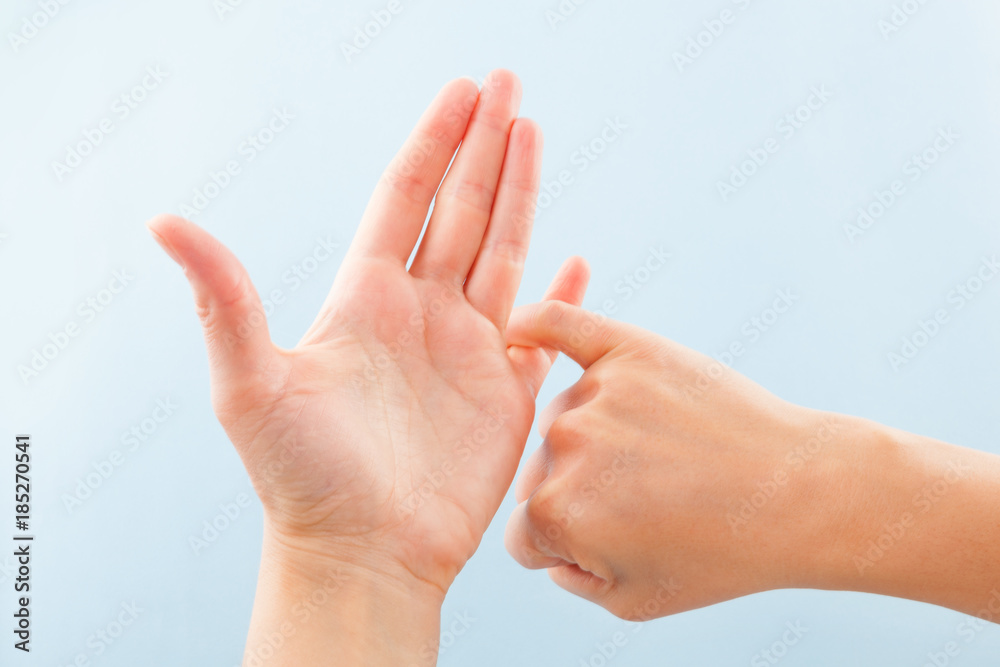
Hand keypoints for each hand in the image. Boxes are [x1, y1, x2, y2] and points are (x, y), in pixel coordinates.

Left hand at [148, 70, 587, 599]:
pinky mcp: (505, 393)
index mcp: (367, 300)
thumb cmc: (302, 478)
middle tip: (507, 85)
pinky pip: (544, 330)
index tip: (460, 93)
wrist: (361, 554)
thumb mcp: (250, 384)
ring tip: (532, 133)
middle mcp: (419, 314)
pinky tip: (576, 260)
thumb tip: (164, 220)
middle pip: (458, 210)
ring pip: (501, 251)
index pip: (404, 199)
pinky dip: (562, 295)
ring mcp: (467, 350)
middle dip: (483, 146)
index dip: (434, 143)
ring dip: (518, 193)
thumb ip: (224, 298)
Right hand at [502, 301, 999, 621]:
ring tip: (663, 456)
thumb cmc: (724, 552)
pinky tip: (521, 327)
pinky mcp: (627, 349)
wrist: (801, 492)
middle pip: (541, 474)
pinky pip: (563, 325)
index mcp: (558, 516)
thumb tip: (547, 549)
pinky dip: (538, 324)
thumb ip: (570, 578)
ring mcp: (595, 394)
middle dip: (580, 492)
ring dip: (591, 438)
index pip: (526, 535)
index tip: (621, 540)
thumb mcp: (636, 601)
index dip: (569, 546)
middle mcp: (564, 449)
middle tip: (651, 499)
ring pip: (559, 418)